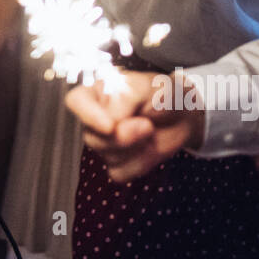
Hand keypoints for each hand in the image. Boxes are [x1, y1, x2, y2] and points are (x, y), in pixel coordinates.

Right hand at [65, 71, 204, 181]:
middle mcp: (95, 117)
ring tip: (151, 130)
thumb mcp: (156, 86)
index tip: (110, 126)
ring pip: (107, 156)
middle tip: (148, 126)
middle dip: (123, 138)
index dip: (88, 116)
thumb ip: (136, 98)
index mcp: (99, 91)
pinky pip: (120, 172)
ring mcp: (103, 141)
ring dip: (135, 149)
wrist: (182, 116)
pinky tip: (149, 148)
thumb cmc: (166, 94)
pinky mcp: (116, 161)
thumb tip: (125, 116)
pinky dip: (140, 164)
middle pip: (93, 137)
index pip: (76, 102)